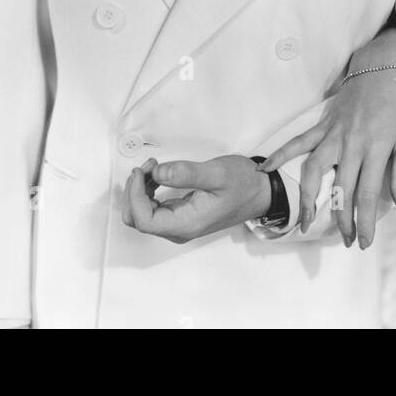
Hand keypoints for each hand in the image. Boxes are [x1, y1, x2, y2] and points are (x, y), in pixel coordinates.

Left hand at [121, 154, 268, 243]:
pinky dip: (149, 191)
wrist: (260, 192)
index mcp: (186, 224)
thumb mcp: (217, 173)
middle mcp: (179, 229)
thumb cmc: (244, 184)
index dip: (135, 196)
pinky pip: (154, 209)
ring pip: (143, 214)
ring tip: (153, 167)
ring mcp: (179, 225)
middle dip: (135, 192)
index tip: (141, 172)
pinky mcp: (181, 216)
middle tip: (147, 166)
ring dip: (141, 190)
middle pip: (138, 219)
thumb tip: (158, 172)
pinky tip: (158, 175)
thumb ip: (186, 173)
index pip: (144, 220)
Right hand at [262, 56, 395, 249]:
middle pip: (341, 190)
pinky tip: (264, 168)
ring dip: (309, 199)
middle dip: (342, 221)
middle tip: (345, 241)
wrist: (383, 66)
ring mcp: (333, 133)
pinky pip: (297, 142)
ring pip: (314, 171)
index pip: (367, 194)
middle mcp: (352, 143)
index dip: (364, 222)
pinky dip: (279, 154)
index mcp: (376, 147)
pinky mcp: (321, 124)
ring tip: (306, 222)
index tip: (363, 241)